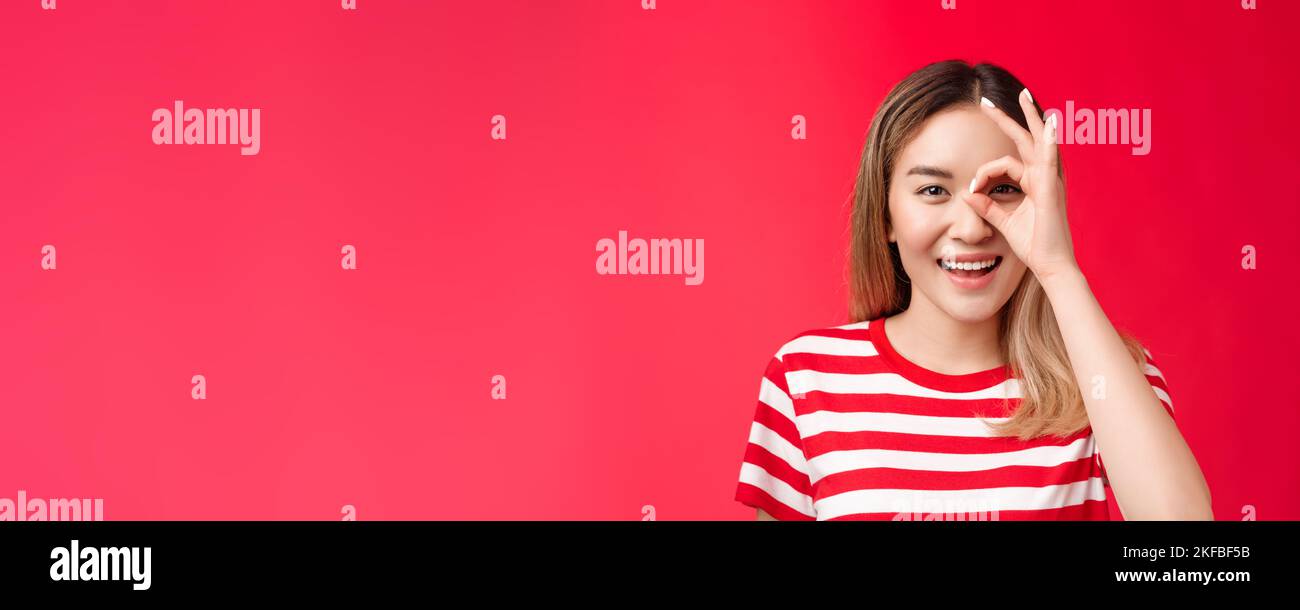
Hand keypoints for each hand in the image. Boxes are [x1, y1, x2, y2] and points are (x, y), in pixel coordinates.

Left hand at [962, 89, 1078, 281]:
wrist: (1050, 265)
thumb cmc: (1033, 245)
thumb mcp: (1004, 222)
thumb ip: (987, 206)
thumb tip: (968, 195)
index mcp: (1033, 183)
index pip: (1007, 162)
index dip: (984, 171)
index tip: (971, 188)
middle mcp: (1043, 176)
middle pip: (1025, 139)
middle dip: (1007, 119)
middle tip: (988, 100)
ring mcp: (1049, 180)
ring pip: (1036, 141)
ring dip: (1030, 116)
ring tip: (1022, 95)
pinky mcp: (1050, 190)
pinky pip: (1049, 161)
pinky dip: (1049, 141)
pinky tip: (1048, 125)